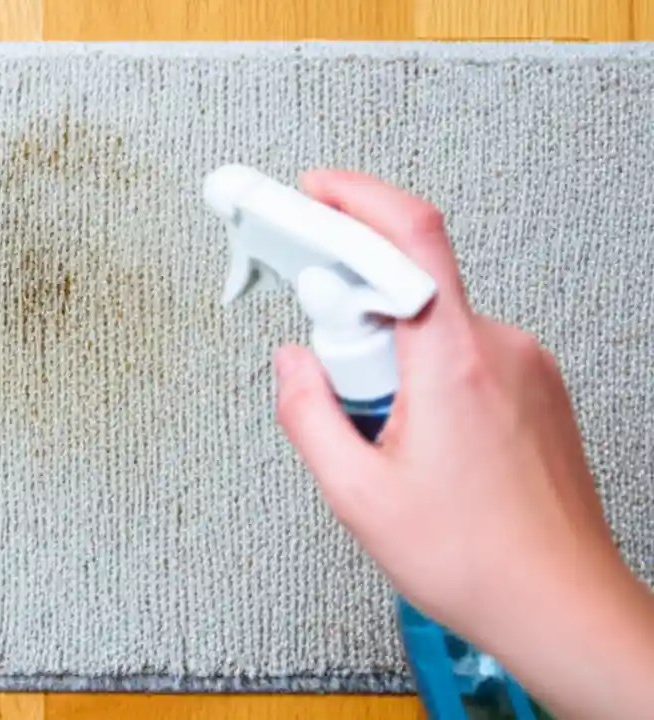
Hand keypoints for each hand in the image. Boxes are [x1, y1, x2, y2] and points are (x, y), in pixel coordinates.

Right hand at [274, 170, 653, 716]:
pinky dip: (423, 379)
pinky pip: (460, 352)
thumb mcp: (358, 495)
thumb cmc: (478, 560)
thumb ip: (308, 414)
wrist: (561, 605)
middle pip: (406, 289)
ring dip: (390, 365)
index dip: (353, 197)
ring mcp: (526, 366)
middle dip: (354, 331)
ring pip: (430, 327)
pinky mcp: (536, 387)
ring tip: (393, 444)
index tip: (311, 193)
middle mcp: (499, 348)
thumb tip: (290, 363)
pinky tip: (422, 446)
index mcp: (452, 362)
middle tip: (347, 399)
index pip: (408, 236)